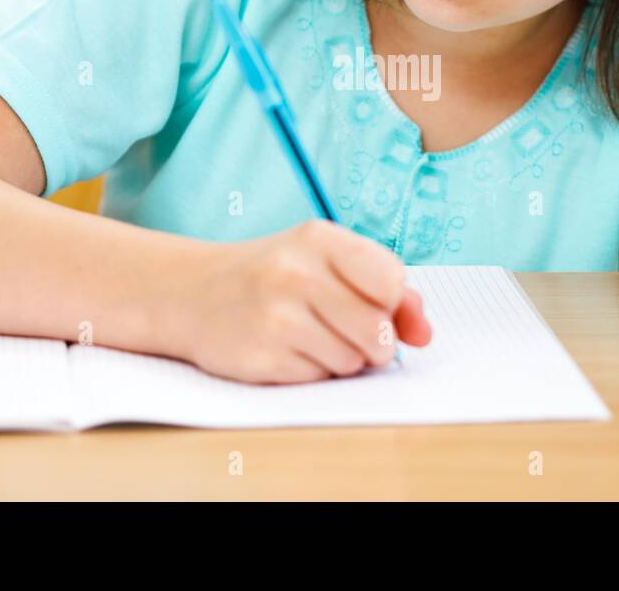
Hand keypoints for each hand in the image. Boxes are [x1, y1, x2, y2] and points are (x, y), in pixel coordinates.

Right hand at [168, 220, 431, 383]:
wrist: (193, 294)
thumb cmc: (275, 276)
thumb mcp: (326, 262)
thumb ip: (385, 289)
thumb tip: (424, 332)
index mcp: (319, 239)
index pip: (391, 280)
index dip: (393, 302)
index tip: (376, 302)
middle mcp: (295, 272)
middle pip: (377, 330)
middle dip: (376, 342)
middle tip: (353, 332)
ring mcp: (275, 317)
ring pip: (352, 361)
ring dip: (344, 358)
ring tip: (313, 336)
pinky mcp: (261, 357)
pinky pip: (318, 378)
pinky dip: (313, 371)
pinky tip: (288, 349)